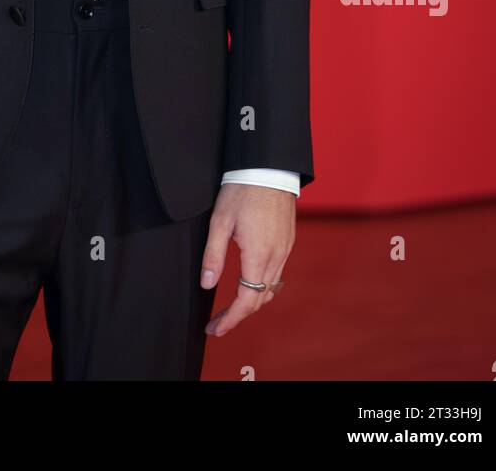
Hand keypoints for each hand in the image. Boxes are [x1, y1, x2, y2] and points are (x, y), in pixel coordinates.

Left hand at [200, 183, 294, 335]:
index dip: (230, 319)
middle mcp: (276, 257)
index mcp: (258, 255)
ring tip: (230, 308)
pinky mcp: (288, 242)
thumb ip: (213, 255)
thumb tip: (207, 284)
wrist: (269, 167)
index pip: (245, 300)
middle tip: (217, 324)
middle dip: (238, 316)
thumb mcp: (220, 222)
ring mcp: (285, 250)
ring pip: (270, 289)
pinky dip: (262, 287)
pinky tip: (249, 285)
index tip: (214, 329)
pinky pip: (277, 274)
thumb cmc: (242, 191)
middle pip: (259, 300)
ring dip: (251, 303)